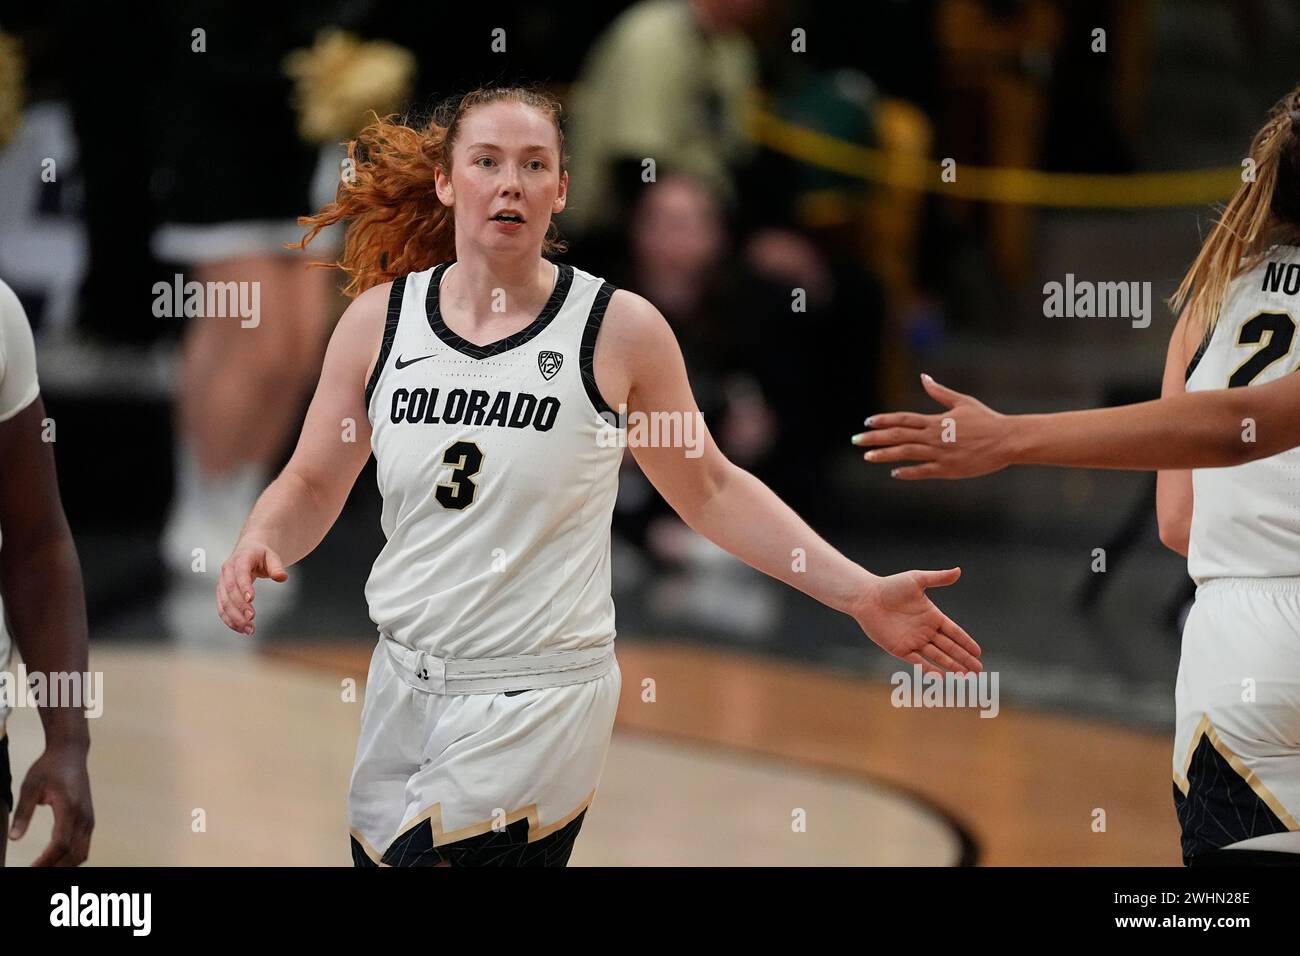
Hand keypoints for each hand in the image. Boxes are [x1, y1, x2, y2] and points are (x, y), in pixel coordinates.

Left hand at [10, 744, 92, 865]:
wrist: (71, 752)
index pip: (60, 843)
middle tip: (32, 873)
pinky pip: (84, 846)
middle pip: (73, 854)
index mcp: (70, 807)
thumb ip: (23, 813)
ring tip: (42, 869)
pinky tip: (54, 861)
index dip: (45, 860)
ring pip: (82, 853)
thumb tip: (14, 838)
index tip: (29, 869)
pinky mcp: (89, 819)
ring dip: (64, 866)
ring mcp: (89, 818)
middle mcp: (84, 816)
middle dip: (54, 868)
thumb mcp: (30, 786)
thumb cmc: (49, 767)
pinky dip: (71, 858)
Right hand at [217, 542, 288, 635]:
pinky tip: (241, 629)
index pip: (240, 573)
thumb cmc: (261, 555)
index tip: (251, 599)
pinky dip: (230, 620)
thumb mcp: (272, 557)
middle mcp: (228, 570)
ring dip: (234, 617)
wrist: (248, 550)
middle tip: (252, 618)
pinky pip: (222, 608)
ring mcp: (222, 582)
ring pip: (224, 602)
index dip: (244, 586)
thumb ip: (277, 567)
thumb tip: (282, 577)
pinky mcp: (221, 592)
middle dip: (239, 605)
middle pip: (230, 589)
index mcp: (241, 558)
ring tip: (249, 630)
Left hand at [851, 374, 1011, 478]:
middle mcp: (934, 436)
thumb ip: (940, 392)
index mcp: (936, 420)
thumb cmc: (986, 420)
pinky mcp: (948, 469)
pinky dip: (908, 472)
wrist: (1007, 440)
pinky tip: (894, 472)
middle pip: (898, 435)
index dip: (884, 420)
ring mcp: (940, 453)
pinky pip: (923, 471)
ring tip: (867, 456)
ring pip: (906, 453)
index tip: (867, 421)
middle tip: (856, 440)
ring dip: (885, 454)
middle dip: (875, 437)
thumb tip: (923, 377)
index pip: (903, 419)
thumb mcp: (962, 402)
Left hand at [851, 568, 980, 674]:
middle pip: (950, 647)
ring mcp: (913, 641)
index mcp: (932, 616)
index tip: (978, 652)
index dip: (966, 642)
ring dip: (951, 666)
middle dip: (964, 659)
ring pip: (937, 657)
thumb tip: (959, 571)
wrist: (867, 597)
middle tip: (978, 670)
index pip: (954, 632)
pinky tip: (941, 678)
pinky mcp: (900, 649)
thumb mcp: (917, 580)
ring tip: (965, 676)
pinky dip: (929, 670)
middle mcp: (925, 631)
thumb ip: (938, 578)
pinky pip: (917, 662)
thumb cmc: (891, 586)